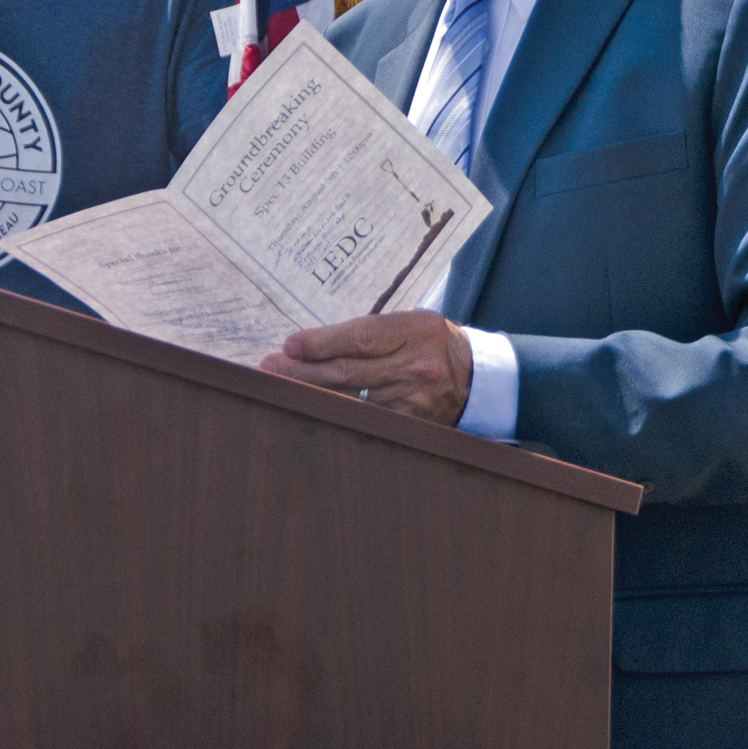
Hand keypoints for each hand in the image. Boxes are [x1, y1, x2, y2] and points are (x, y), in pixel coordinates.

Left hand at [260, 310, 472, 425]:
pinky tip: (311, 410)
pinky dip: (337, 414)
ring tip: (279, 386)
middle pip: (349, 371)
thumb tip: (310, 344)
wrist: (478, 379)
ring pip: (352, 400)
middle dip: (304, 370)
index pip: (361, 338)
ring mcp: (413, 400)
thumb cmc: (431, 343)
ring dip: (312, 393)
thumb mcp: (408, 323)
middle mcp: (415, 366)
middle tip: (270, 367)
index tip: (290, 344)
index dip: (323, 342)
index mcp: (415, 330)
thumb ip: (367, 332)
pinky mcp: (411, 425)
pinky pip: (367, 420)